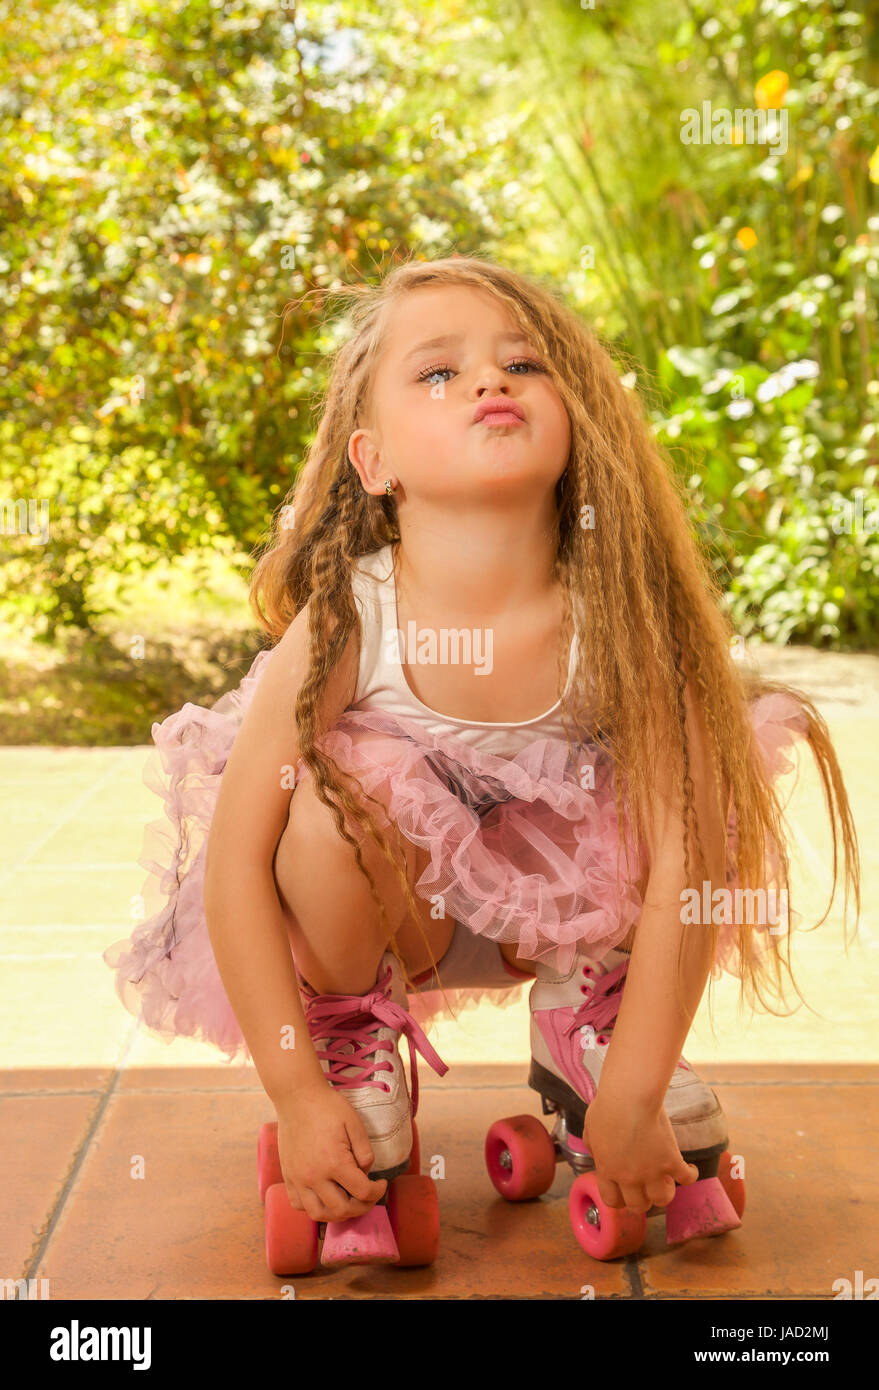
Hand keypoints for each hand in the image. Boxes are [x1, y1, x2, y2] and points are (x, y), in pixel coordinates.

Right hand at [275, 1081, 388, 1222]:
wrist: (297, 1096)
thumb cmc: (328, 1107)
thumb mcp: (355, 1123)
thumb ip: (365, 1152)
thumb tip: (365, 1173)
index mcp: (334, 1162)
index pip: (362, 1192)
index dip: (378, 1192)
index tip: (381, 1183)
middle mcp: (314, 1176)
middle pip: (341, 1210)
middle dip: (361, 1207)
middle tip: (368, 1196)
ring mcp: (298, 1179)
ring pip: (317, 1214)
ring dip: (336, 1213)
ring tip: (348, 1201)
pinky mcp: (288, 1176)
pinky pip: (298, 1204)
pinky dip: (313, 1207)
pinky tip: (324, 1196)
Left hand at [583, 1089, 698, 1212]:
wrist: (629, 1097)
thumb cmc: (607, 1106)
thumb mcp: (591, 1129)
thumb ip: (593, 1145)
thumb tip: (595, 1150)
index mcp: (608, 1170)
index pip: (612, 1201)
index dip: (620, 1200)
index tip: (626, 1192)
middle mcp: (629, 1177)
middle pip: (638, 1205)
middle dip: (643, 1199)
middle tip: (647, 1187)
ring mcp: (651, 1172)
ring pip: (662, 1200)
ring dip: (665, 1193)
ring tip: (667, 1182)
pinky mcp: (671, 1161)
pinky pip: (687, 1179)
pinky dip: (691, 1175)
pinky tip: (690, 1168)